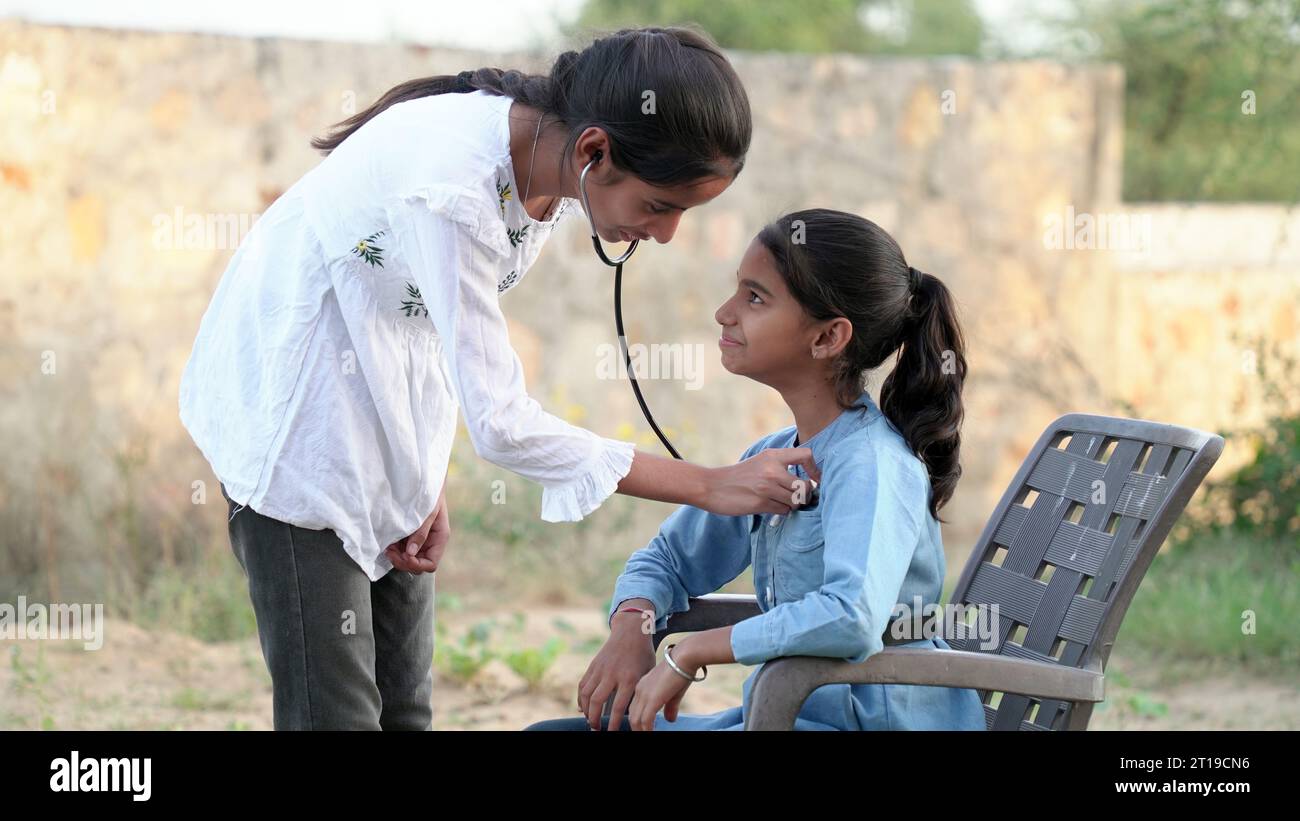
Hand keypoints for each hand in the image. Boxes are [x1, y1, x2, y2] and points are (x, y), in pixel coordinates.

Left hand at [384, 485, 448, 573]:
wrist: (425, 481)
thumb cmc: (430, 495)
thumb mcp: (427, 513)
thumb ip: (420, 533)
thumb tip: (410, 553)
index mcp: (439, 539)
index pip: (430, 564)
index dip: (417, 564)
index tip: (404, 555)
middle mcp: (430, 544)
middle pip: (418, 565)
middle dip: (403, 562)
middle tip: (390, 551)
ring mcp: (420, 542)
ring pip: (408, 560)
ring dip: (397, 557)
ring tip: (387, 547)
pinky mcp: (410, 537)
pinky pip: (402, 550)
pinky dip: (394, 550)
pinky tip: (388, 542)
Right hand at [576, 614, 656, 730]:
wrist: (631, 631)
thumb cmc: (643, 656)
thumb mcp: (646, 674)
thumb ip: (639, 692)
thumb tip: (635, 713)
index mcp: (628, 678)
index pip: (619, 706)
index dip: (614, 723)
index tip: (612, 733)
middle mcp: (612, 674)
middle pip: (598, 702)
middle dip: (595, 719)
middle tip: (597, 729)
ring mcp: (600, 669)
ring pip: (587, 694)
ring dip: (586, 711)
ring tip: (590, 721)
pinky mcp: (593, 665)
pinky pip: (583, 685)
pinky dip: (581, 698)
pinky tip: (583, 707)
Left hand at [626, 650, 697, 730]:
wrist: (684, 656)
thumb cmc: (682, 670)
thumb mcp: (674, 691)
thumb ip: (670, 706)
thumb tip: (669, 720)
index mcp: (642, 686)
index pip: (634, 708)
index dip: (637, 721)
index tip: (642, 729)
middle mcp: (640, 690)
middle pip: (632, 716)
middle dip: (636, 729)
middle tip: (642, 735)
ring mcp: (644, 694)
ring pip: (635, 720)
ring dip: (640, 731)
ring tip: (646, 736)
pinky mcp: (653, 699)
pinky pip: (645, 721)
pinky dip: (647, 730)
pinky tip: (651, 733)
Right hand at [702, 447, 821, 515]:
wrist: (712, 486)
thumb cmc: (739, 476)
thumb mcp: (760, 461)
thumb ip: (780, 465)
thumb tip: (808, 480)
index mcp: (773, 455)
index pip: (806, 455)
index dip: (815, 469)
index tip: (814, 479)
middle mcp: (772, 469)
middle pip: (805, 486)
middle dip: (804, 495)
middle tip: (797, 497)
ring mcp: (766, 487)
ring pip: (796, 501)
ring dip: (792, 505)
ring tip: (781, 502)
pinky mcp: (760, 503)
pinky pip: (784, 510)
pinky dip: (781, 511)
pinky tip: (771, 507)